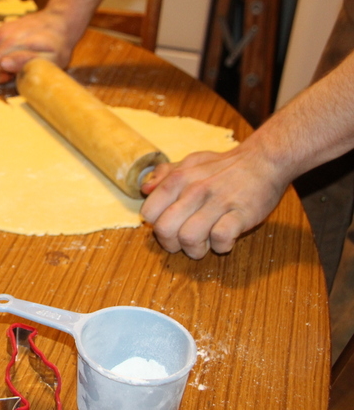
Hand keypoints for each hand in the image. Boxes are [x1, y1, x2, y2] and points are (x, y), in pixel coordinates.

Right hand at [0, 10, 75, 83]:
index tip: (13, 76)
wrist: (60, 20)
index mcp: (12, 45)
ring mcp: (1, 29)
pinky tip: (11, 52)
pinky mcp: (2, 27)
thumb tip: (3, 64)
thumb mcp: (49, 60)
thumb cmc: (58, 45)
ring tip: (15, 61)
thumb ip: (25, 62)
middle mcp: (3, 36)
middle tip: (14, 70)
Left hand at [139, 146, 288, 258]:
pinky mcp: (241, 214)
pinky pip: (221, 238)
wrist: (265, 160)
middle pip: (165, 230)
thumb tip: (144, 189)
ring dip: (195, 249)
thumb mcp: (190, 162)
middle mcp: (194, 190)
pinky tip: (224, 240)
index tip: (170, 225)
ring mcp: (218, 202)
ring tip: (205, 243)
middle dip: (171, 244)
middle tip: (183, 242)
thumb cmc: (224, 166)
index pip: (149, 213)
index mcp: (178, 179)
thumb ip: (165, 175)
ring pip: (189, 238)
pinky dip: (220, 246)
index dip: (156, 225)